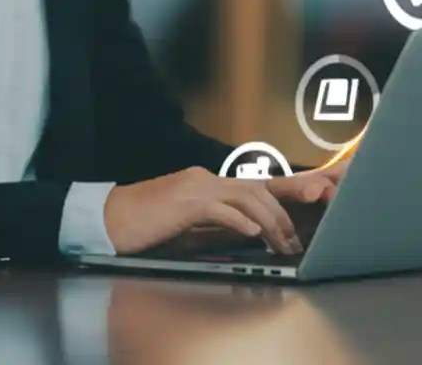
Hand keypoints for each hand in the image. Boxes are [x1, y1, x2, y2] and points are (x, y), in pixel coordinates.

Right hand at [103, 167, 335, 255]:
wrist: (108, 218)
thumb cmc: (145, 224)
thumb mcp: (189, 223)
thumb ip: (218, 222)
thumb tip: (251, 230)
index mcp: (207, 183)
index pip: (256, 185)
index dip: (288, 191)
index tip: (314, 201)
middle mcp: (205, 179)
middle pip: (258, 189)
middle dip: (285, 213)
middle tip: (297, 240)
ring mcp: (194, 188)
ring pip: (246, 196)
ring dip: (269, 221)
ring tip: (282, 243)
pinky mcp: (183, 203)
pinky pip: (220, 209)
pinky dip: (239, 221)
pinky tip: (251, 233)